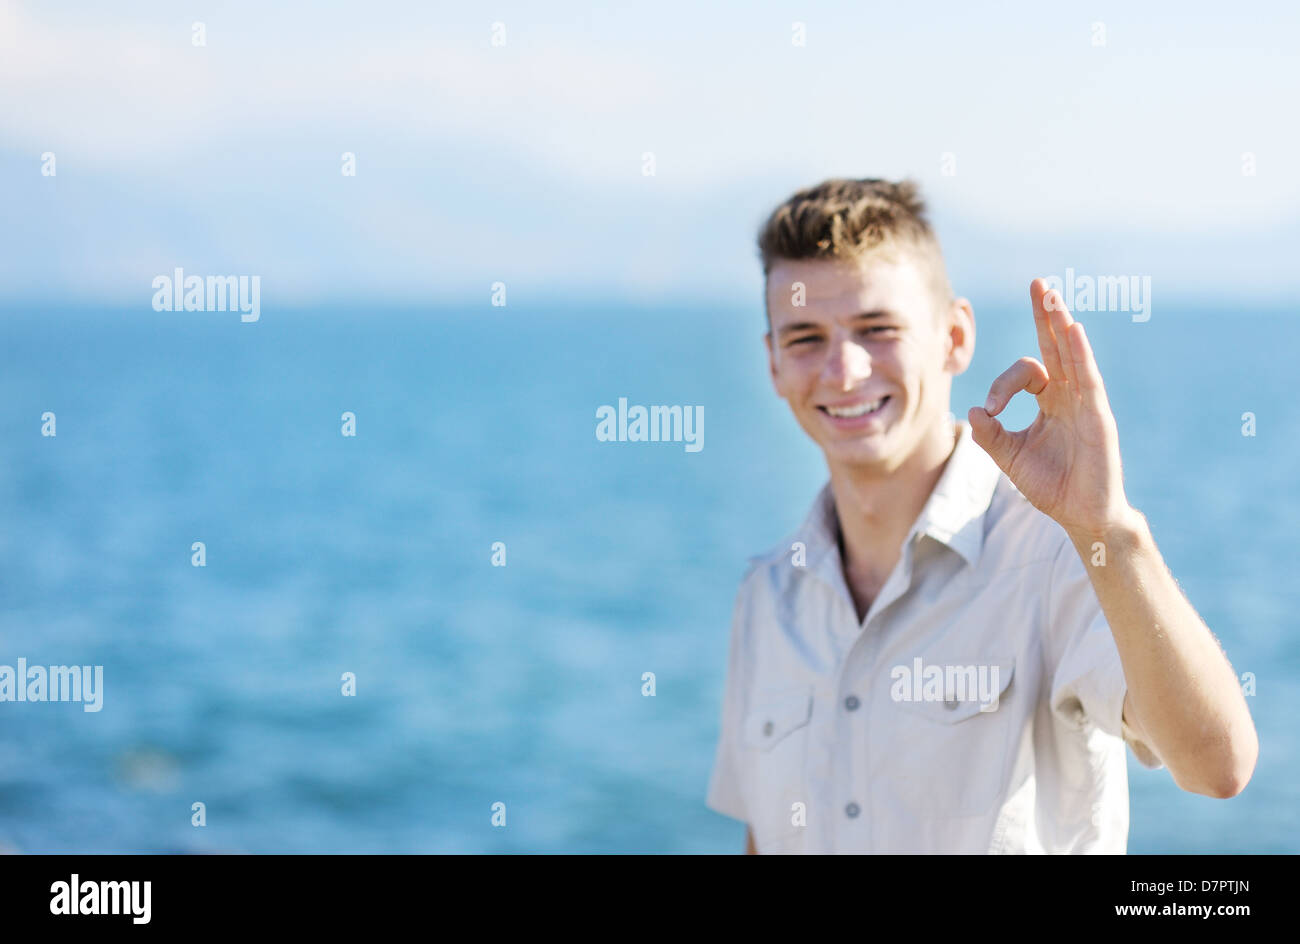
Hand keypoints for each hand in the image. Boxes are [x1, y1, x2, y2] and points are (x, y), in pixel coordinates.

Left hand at [967, 278, 1134, 537]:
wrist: (1082, 515)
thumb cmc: (1051, 485)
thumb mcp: (1010, 457)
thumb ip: (990, 434)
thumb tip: (974, 410)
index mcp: (1051, 401)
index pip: (1027, 372)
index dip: (1003, 385)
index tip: (991, 409)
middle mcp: (1070, 395)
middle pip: (1056, 346)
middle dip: (1047, 315)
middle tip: (1038, 283)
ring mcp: (1087, 403)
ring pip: (1073, 355)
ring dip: (1061, 324)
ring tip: (1052, 296)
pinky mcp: (1098, 416)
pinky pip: (1088, 378)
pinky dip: (1080, 354)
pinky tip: (1072, 330)